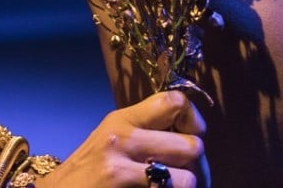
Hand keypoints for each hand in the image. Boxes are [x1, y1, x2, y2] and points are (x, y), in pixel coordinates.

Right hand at [36, 91, 206, 186]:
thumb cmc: (87, 174)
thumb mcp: (110, 141)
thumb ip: (145, 132)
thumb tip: (191, 134)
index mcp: (121, 120)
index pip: (174, 102)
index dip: (193, 120)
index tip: (190, 136)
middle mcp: (122, 139)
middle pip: (192, 145)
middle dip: (196, 166)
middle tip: (186, 177)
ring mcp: (121, 169)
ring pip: (189, 178)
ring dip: (186, 187)